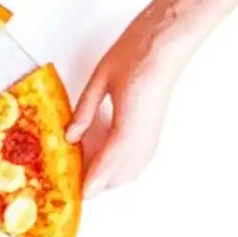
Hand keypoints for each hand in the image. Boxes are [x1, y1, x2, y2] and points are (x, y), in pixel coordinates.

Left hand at [66, 8, 185, 195]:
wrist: (165, 41)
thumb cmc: (135, 54)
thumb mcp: (100, 81)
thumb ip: (85, 111)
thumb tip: (71, 137)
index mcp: (129, 123)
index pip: (108, 163)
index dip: (92, 181)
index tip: (78, 195)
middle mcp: (144, 135)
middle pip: (120, 174)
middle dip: (97, 183)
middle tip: (72, 186)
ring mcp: (152, 134)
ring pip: (132, 170)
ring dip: (110, 178)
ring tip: (84, 178)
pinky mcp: (154, 129)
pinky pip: (138, 159)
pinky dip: (121, 168)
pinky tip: (105, 164)